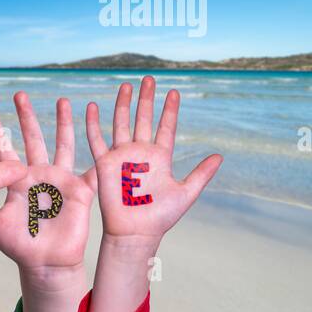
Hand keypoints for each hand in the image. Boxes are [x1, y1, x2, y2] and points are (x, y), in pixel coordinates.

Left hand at [0, 93, 93, 311]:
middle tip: (19, 93)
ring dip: (63, 123)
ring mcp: (60, 180)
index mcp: (17, 180)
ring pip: (62, 144)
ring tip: (62, 100)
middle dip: (26, 117)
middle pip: (33, 139)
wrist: (45, 263)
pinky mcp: (80, 190)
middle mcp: (38, 174)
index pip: (5, 149)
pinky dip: (98, 151)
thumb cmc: (18, 244)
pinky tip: (101, 136)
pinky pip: (93, 168)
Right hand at [86, 76, 221, 240]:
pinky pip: (96, 140)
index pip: (166, 127)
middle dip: (147, 99)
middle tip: (150, 79)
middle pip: (144, 118)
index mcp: (160, 157)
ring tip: (127, 85)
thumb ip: (201, 174)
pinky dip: (93, 123)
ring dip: (123, 104)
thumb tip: (220, 156)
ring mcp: (122, 156)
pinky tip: (92, 106)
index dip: (170, 110)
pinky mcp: (104, 164)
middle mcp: (141, 153)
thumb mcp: (186, 193)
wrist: (134, 232)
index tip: (174, 92)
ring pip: (121, 123)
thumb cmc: (160, 217)